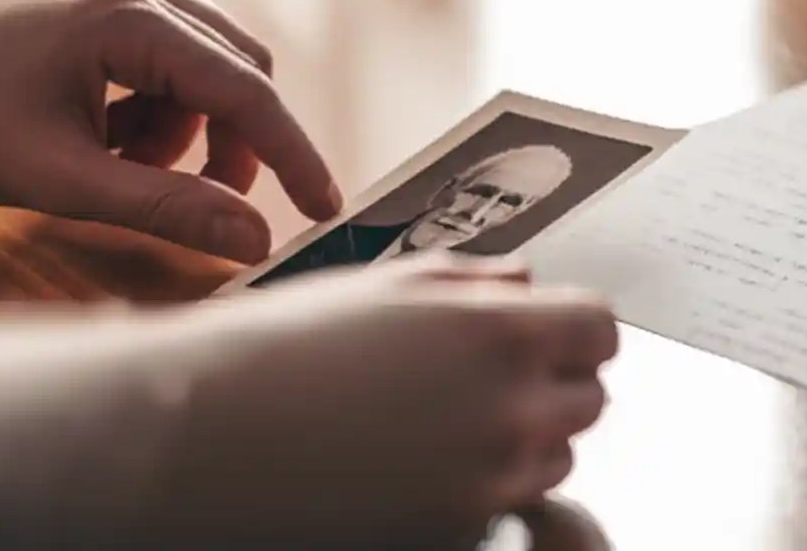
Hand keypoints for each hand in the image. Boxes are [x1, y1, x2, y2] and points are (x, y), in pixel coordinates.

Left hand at [0, 0, 341, 262]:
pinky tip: (114, 140)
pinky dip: (163, 113)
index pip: (246, 90)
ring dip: (195, 132)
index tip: (324, 205)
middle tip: (213, 202)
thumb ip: (167, 209)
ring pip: (211, 68)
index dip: (292, 153)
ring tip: (134, 170)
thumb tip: (253, 239)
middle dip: (239, 143)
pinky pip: (174, 61)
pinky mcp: (108, 4)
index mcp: (129, 20)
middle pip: (240, 71)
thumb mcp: (64, 179)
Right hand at [140, 253, 616, 547]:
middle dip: (554, 381)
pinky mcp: (458, 529)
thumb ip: (478, 281)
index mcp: (500, 330)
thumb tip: (528, 285)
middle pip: (590, 397)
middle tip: (493, 375)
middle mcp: (511, 409)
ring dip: (525, 437)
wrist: (204, 435)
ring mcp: (488, 479)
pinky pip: (509, 500)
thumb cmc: (285, 347)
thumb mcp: (389, 282)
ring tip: (448, 421)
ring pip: (557, 455)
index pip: (601, 329)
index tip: (552, 333)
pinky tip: (422, 461)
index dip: (576, 329)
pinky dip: (486, 483)